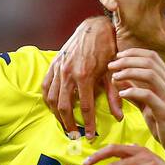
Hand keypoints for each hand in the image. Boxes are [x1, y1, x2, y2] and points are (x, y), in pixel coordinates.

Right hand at [43, 16, 120, 138]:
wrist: (93, 28)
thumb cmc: (106, 49)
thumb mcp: (113, 73)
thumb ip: (114, 95)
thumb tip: (119, 117)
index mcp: (85, 75)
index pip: (86, 107)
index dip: (88, 124)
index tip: (90, 136)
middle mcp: (68, 73)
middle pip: (65, 106)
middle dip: (69, 124)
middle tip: (75, 137)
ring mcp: (58, 69)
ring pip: (52, 99)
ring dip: (57, 115)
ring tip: (64, 126)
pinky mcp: (53, 65)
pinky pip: (46, 87)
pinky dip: (48, 100)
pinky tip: (54, 109)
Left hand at [108, 49, 164, 164]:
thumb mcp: (149, 107)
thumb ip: (136, 94)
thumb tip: (120, 81)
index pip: (152, 57)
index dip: (133, 53)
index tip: (117, 57)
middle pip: (150, 61)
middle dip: (127, 60)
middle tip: (111, 65)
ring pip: (150, 74)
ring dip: (129, 72)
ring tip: (114, 77)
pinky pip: (149, 95)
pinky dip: (133, 92)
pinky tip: (121, 95)